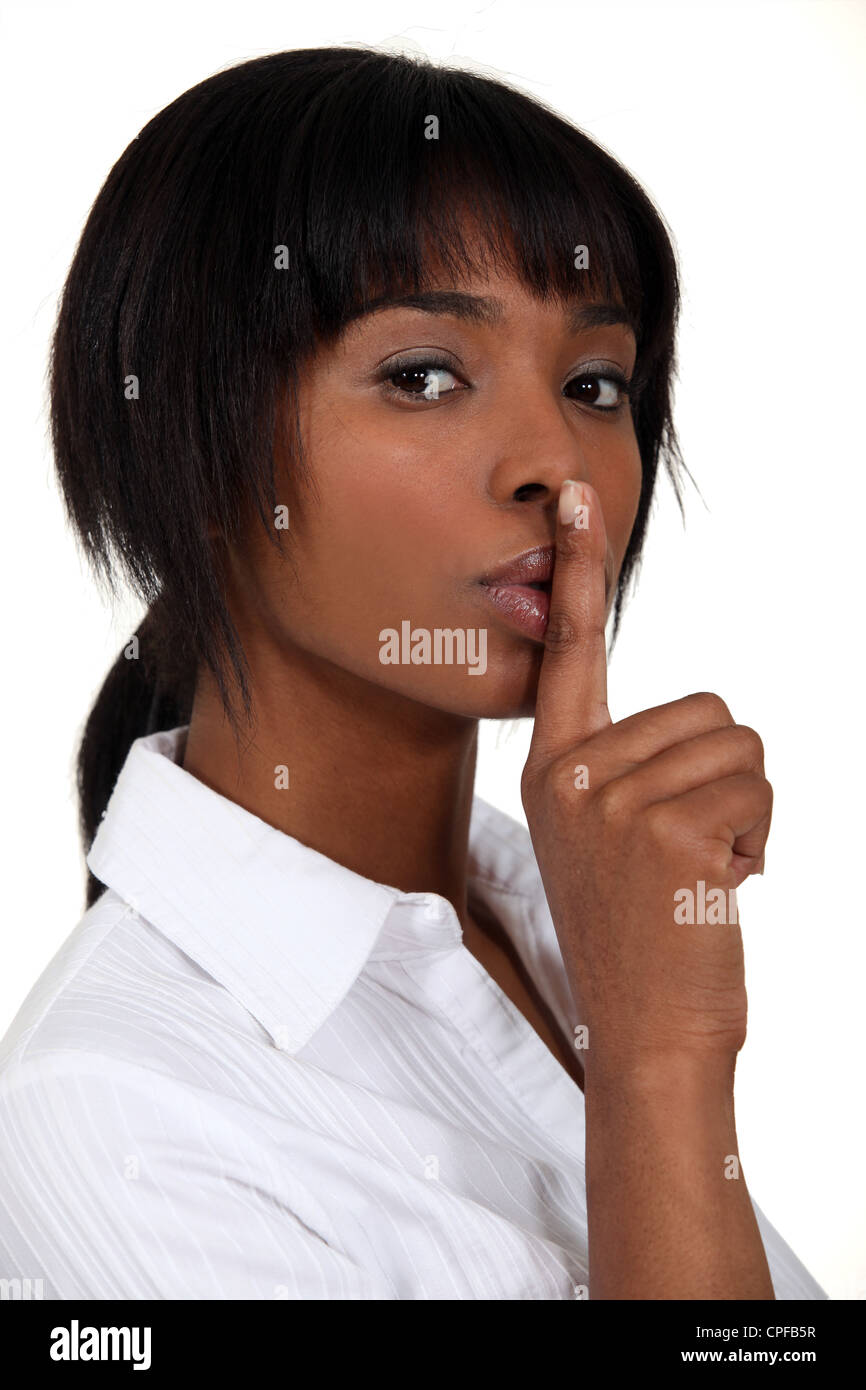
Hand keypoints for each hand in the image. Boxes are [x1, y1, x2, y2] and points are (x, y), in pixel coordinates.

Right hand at [521, 480, 771, 1072]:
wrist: (648, 1034)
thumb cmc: (641, 936)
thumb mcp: (603, 840)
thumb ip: (621, 769)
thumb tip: (696, 727)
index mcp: (554, 770)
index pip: (572, 653)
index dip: (578, 571)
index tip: (574, 499)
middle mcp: (572, 776)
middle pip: (709, 710)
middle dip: (726, 778)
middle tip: (690, 851)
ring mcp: (614, 801)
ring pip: (741, 748)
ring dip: (747, 810)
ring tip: (701, 869)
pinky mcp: (667, 828)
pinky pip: (758, 789)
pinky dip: (761, 837)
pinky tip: (721, 886)